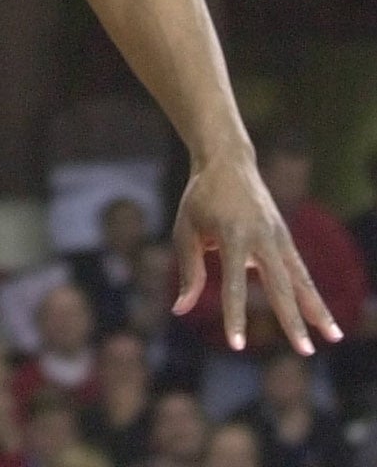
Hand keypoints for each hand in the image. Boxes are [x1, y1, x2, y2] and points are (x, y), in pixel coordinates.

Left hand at [171, 151, 341, 354]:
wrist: (227, 161)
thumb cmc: (201, 198)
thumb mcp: (186, 229)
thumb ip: (189, 271)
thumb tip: (180, 310)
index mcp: (232, 235)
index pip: (234, 284)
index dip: (235, 316)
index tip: (238, 345)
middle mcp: (261, 236)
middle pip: (279, 285)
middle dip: (292, 319)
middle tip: (304, 352)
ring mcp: (278, 236)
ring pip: (300, 279)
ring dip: (317, 309)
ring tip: (333, 338)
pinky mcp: (285, 237)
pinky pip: (300, 271)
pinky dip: (312, 294)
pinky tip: (323, 318)